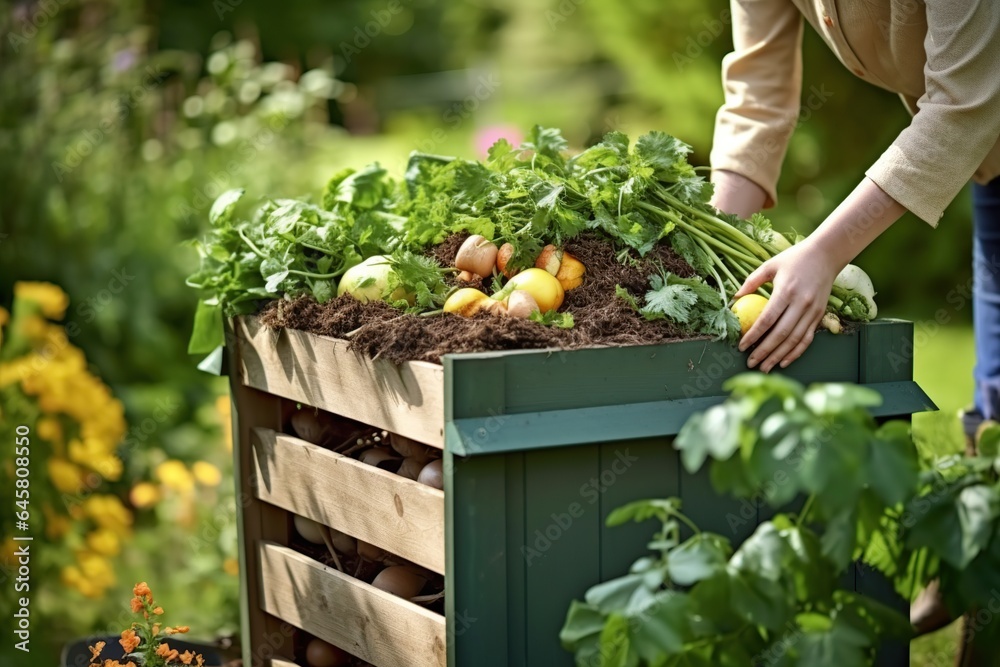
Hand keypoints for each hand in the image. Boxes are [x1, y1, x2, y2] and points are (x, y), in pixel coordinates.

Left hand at [734, 239, 840, 371]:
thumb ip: (752, 281)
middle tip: (751, 363)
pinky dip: (796, 352)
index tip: (742, 346)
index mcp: (786, 291)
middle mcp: (801, 304)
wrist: (827, 255)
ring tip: (765, 367)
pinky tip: (784, 361)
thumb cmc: (794, 259)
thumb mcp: (770, 265)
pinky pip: (807, 338)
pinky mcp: (820, 315)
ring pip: (795, 340)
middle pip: (781, 334)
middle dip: (764, 351)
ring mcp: (812, 311)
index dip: (753, 335)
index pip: (767, 319)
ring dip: (779, 356)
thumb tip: (735, 298)